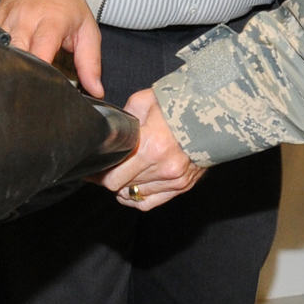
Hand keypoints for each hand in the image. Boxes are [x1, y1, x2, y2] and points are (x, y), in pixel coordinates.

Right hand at [0, 0, 102, 97]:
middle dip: (20, 74)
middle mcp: (26, 18)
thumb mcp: (87, 30)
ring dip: (6, 66)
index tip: (42, 92)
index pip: (40, 51)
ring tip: (13, 84)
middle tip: (27, 94)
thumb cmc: (67, 5)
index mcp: (52, 20)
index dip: (39, 73)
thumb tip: (96, 91)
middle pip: (15, 53)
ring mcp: (7, 17)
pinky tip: (1, 65)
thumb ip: (90, 62)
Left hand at [96, 88, 204, 209]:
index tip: (92, 170)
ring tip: (115, 178)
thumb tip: (112, 132)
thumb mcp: (143, 101)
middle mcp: (162, 167)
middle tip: (101, 172)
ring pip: (136, 195)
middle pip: (122, 186)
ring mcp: (174, 180)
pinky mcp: (182, 186)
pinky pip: (152, 202)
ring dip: (122, 188)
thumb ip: (124, 119)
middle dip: (108, 179)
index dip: (99, 174)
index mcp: (150, 146)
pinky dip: (137, 198)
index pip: (114, 176)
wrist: (212, 111)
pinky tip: (129, 190)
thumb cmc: (178, 103)